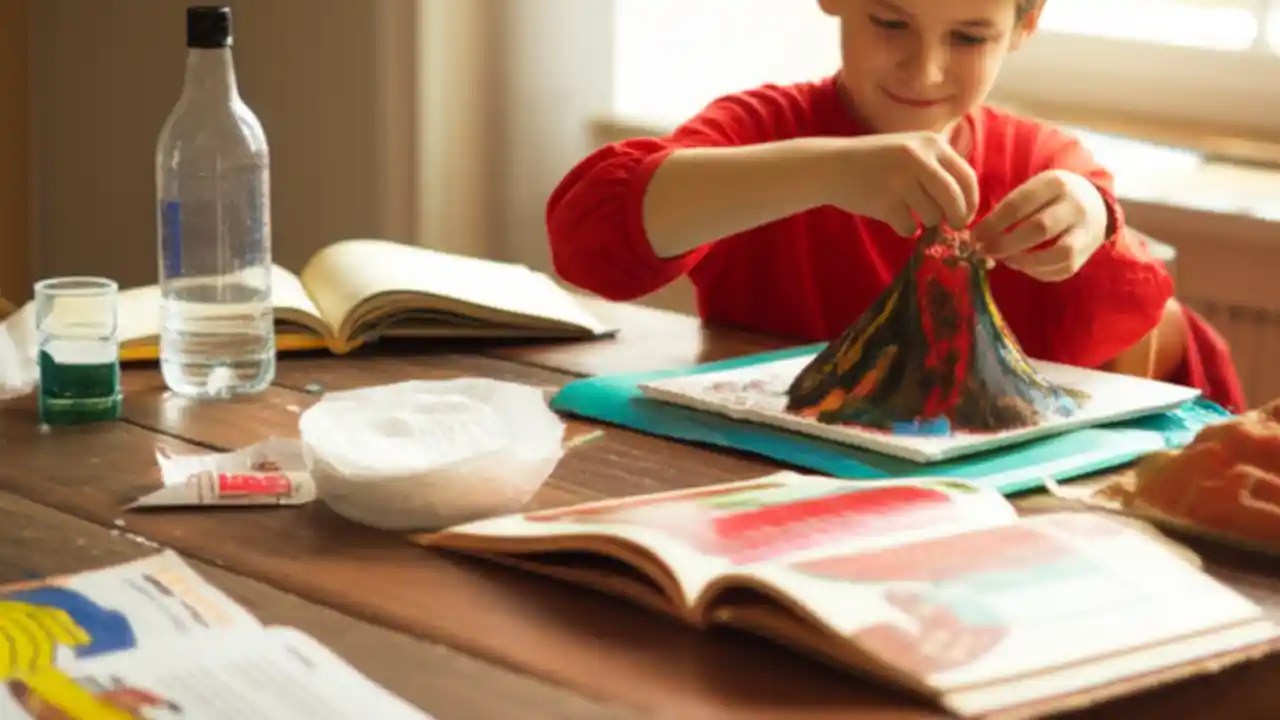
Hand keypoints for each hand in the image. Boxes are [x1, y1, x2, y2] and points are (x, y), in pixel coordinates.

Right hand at [824, 132, 978, 236]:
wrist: (833, 165)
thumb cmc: (876, 160)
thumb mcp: (911, 149)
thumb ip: (938, 167)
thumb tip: (967, 203)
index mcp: (931, 143)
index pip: (967, 177)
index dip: (972, 201)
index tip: (967, 214)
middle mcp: (918, 159)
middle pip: (955, 200)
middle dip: (958, 218)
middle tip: (953, 226)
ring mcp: (901, 181)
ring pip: (933, 216)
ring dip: (926, 221)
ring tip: (909, 210)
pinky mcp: (885, 203)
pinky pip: (910, 227)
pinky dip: (906, 228)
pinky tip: (893, 215)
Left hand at [973, 170, 1108, 281]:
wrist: (1093, 204)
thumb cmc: (1049, 199)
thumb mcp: (1032, 191)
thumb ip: (1007, 209)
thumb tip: (977, 237)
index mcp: (1055, 183)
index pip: (1019, 204)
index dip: (992, 224)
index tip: (974, 237)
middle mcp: (1075, 206)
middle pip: (1040, 228)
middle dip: (1006, 244)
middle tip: (985, 251)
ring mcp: (1085, 231)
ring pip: (1058, 253)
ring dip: (1025, 261)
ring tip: (1005, 259)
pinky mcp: (1086, 253)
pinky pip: (1063, 268)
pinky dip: (1038, 271)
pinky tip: (1022, 265)